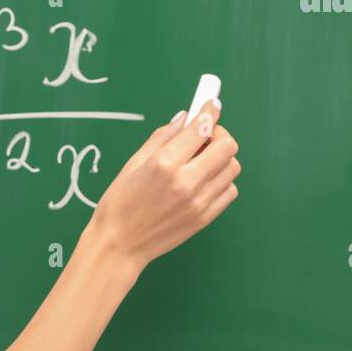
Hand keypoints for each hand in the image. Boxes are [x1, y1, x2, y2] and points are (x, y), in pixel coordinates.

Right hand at [88, 99, 239, 273]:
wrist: (119, 245)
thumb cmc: (119, 204)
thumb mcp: (133, 164)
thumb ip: (162, 137)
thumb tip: (184, 118)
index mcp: (164, 163)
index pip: (201, 127)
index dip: (210, 110)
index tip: (211, 104)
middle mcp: (186, 181)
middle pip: (227, 145)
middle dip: (218, 135)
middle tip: (202, 138)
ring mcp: (199, 201)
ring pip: (232, 167)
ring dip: (220, 158)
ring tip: (200, 162)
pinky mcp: (206, 217)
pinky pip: (230, 190)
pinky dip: (221, 180)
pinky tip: (202, 181)